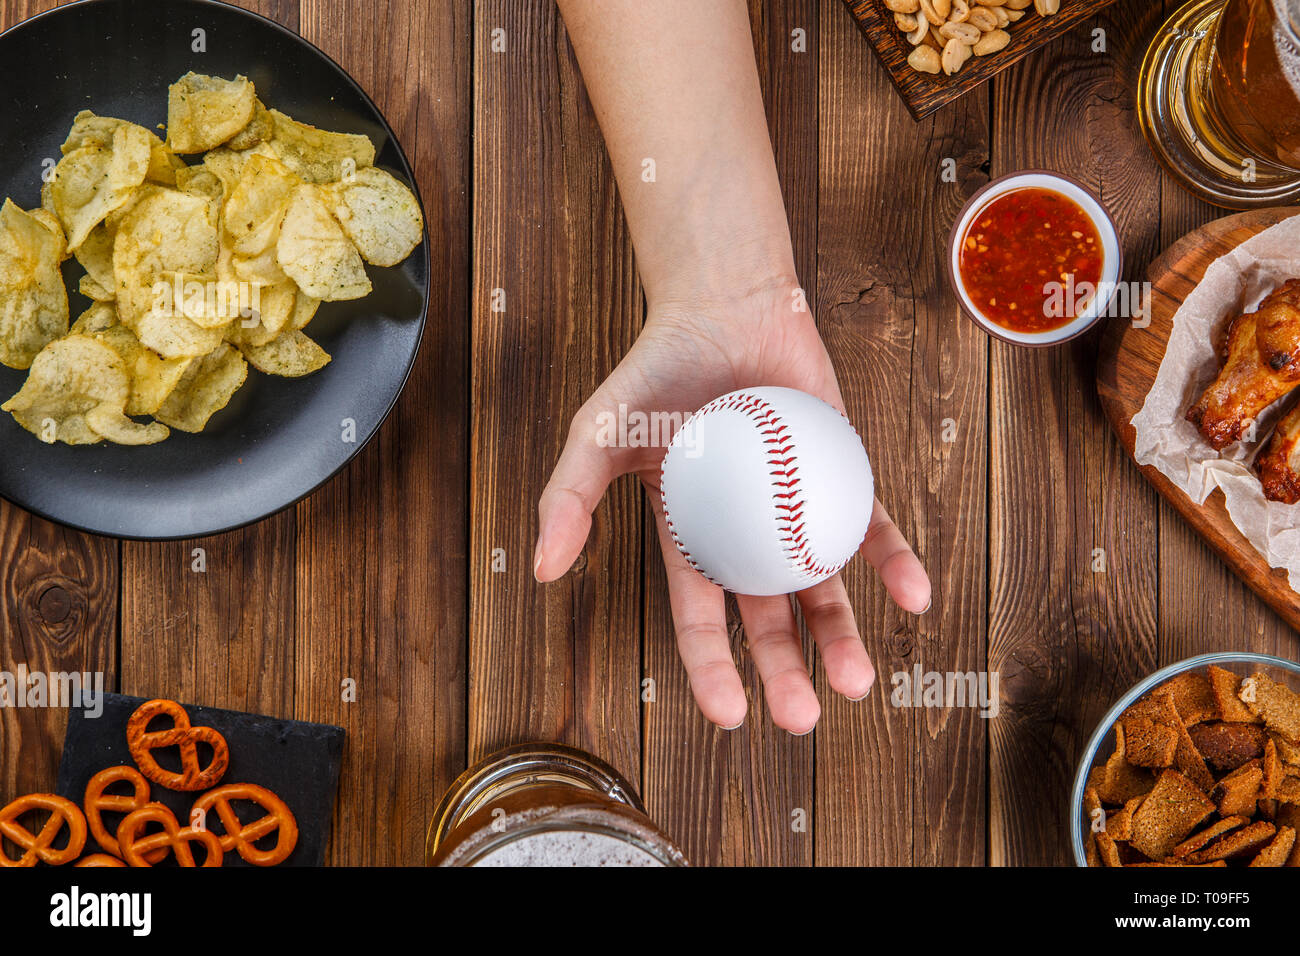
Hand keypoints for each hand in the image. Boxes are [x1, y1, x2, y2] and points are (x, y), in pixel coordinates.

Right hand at [534, 278, 930, 733]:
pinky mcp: (842, 476)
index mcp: (691, 538)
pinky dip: (894, 561)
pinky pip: (873, 527)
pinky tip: (913, 595)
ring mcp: (797, 508)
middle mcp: (746, 534)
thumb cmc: (657, 370)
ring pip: (823, 586)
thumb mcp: (598, 432)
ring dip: (843, 636)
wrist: (724, 308)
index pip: (701, 617)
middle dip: (785, 673)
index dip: (713, 670)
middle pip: (768, 617)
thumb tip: (542, 569)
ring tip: (858, 681)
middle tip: (803, 718)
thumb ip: (569, 496)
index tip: (733, 715)